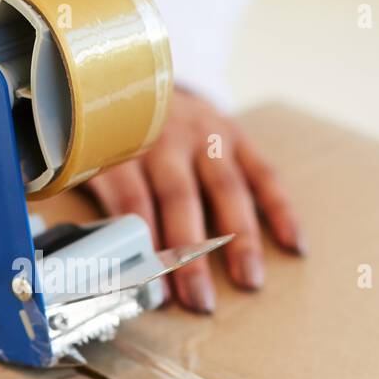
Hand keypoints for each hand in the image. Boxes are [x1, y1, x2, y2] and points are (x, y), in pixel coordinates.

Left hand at [86, 87, 302, 312]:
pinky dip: (280, 208)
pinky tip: (293, 244)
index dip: (143, 246)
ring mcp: (205, 134)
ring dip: (240, 238)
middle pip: (180, 199)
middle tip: (200, 301)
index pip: (133, 201)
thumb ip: (87, 197)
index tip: (151, 289)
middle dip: (191, 255)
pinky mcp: (235, 134)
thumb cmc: (111, 135)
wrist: (140, 77)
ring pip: (226, 188)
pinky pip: (262, 172)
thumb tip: (84, 257)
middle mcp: (165, 137)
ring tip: (250, 281)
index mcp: (121, 145)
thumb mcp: (87, 158)